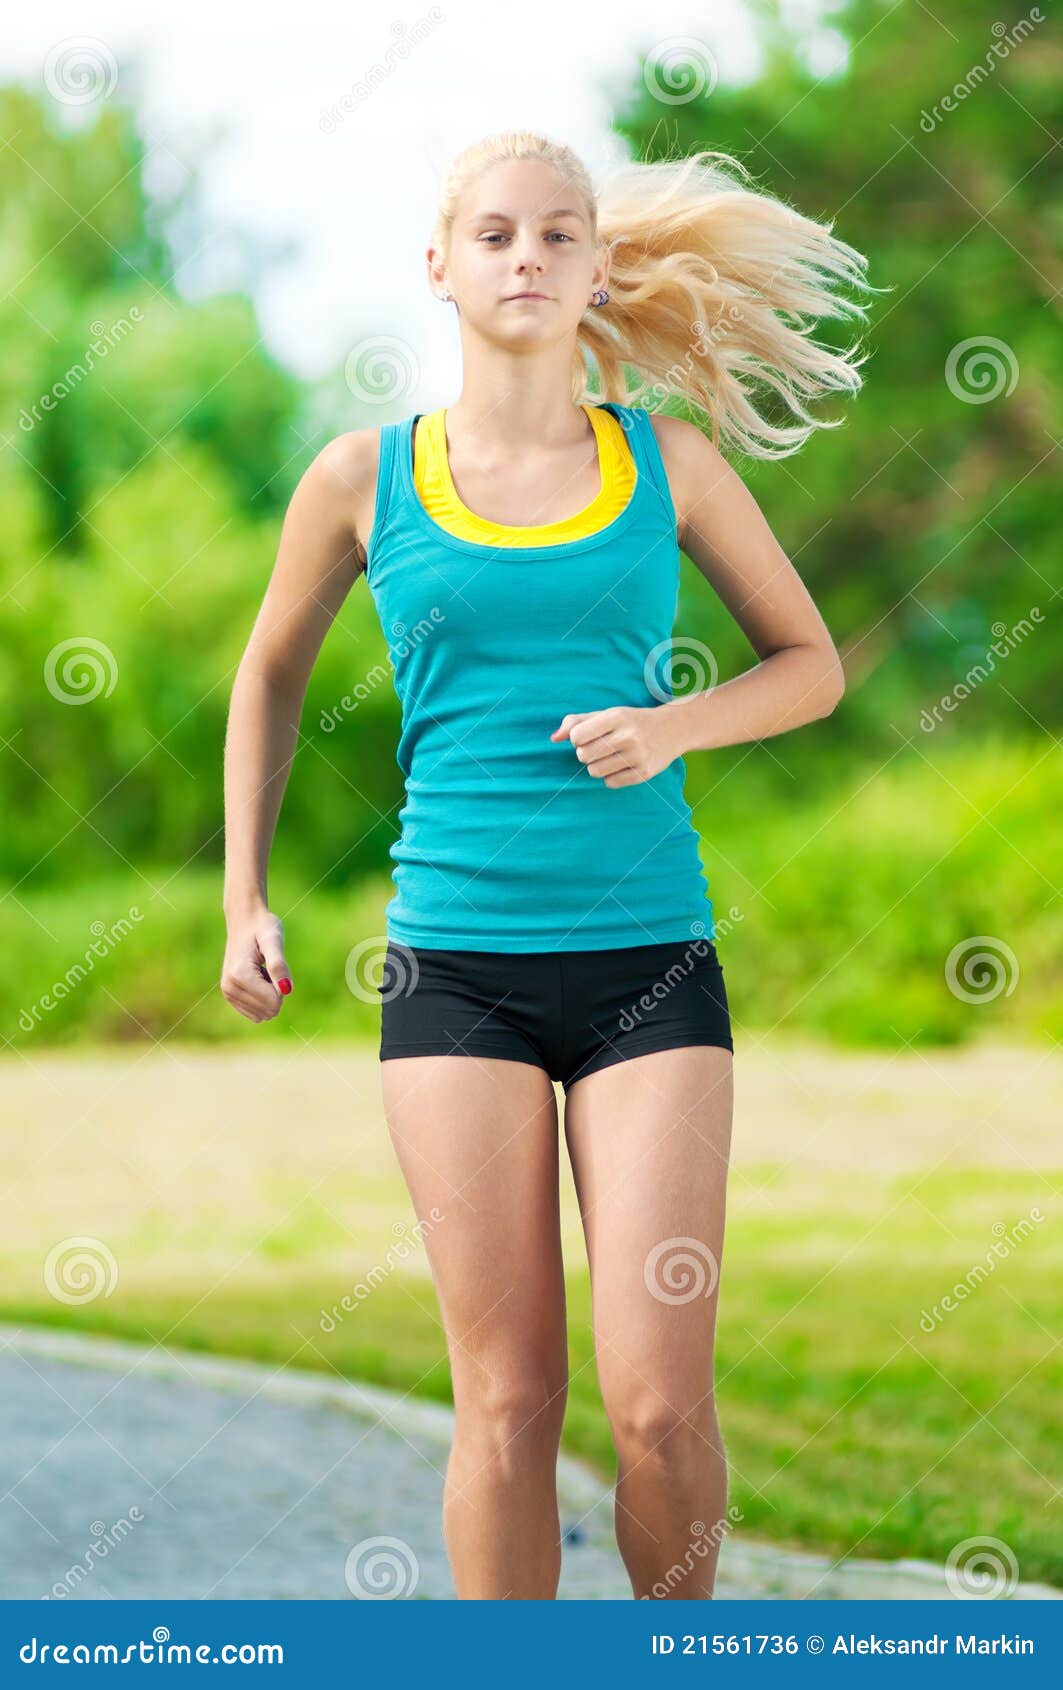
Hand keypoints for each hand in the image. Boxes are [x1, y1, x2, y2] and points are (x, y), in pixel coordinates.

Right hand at [220, 903, 292, 1021]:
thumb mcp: (274, 941)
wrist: (244, 920)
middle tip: (268, 968)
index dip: (282, 986)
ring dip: (268, 994)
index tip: (274, 966)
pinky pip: (255, 1013)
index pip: (274, 1002)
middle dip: (275, 992)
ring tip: (261, 970)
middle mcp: (229, 987)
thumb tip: (286, 990)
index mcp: (240, 976)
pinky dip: (261, 997)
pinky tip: (257, 976)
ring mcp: (227, 992)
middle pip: (268, 1010)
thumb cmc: (262, 927)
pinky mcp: (229, 995)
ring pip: (262, 1014)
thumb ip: (279, 965)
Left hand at [549, 704, 687, 787]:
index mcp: (617, 717)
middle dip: (585, 754)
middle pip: (583, 756)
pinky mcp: (644, 773)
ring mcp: (638, 756)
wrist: (673, 729)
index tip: (587, 737)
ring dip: (596, 766)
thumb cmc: (632, 721)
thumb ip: (577, 722)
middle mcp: (628, 736)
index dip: (577, 739)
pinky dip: (610, 777)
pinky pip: (610, 782)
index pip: (577, 736)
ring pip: (594, 771)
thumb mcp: (607, 714)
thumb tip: (553, 738)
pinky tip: (620, 766)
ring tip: (608, 757)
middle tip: (598, 748)